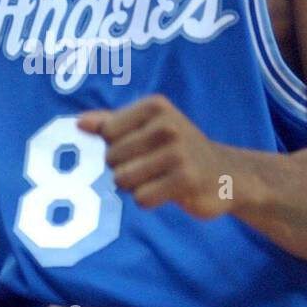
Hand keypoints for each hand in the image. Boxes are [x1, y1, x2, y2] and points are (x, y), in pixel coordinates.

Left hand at [78, 95, 234, 220]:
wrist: (227, 174)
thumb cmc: (177, 149)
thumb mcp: (148, 128)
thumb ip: (112, 123)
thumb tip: (79, 123)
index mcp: (155, 106)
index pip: (107, 133)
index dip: (115, 147)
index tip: (139, 148)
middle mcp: (167, 125)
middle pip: (112, 158)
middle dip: (124, 169)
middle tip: (151, 167)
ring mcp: (178, 152)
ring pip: (123, 179)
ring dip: (135, 186)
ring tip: (158, 178)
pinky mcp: (186, 180)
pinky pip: (142, 198)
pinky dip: (149, 200)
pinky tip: (168, 191)